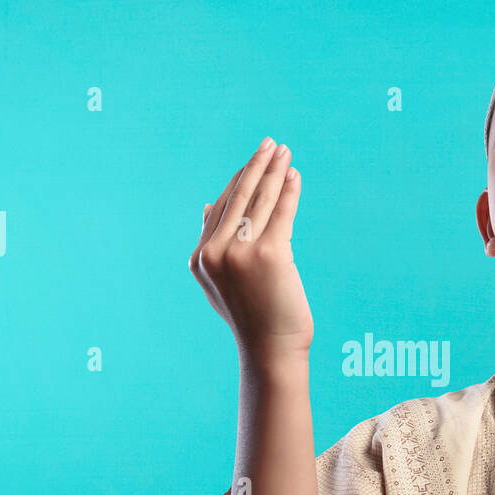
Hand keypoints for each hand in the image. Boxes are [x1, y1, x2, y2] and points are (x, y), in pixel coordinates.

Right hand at [189, 138, 311, 363]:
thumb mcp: (222, 281)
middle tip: (269, 144)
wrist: (270, 350)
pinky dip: (289, 191)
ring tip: (284, 151)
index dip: (238, 181)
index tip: (254, 161)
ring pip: (259, 201)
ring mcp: (240, 254)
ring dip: (273, 171)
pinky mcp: (270, 255)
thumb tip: (206, 204)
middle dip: (255, 167)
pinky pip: (281, 213)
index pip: (220, 208)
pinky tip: (294, 175)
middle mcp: (214, 253)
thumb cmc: (253, 317)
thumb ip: (213, 245)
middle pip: (237, 198)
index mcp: (199, 258)